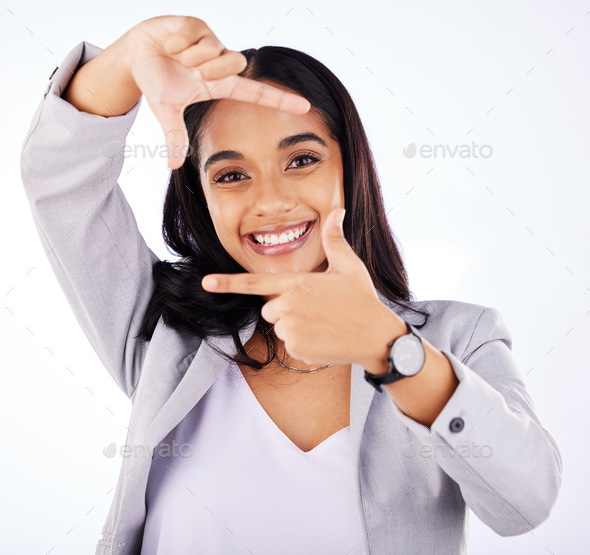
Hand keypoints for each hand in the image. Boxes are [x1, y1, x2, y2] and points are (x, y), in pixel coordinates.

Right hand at [121, 16, 310, 168]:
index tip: (305, 107)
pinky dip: (178, 41)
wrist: (136, 54)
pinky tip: (170, 42)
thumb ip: (174, 136)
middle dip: (210, 69)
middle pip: (237, 63)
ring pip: (216, 48)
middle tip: (190, 72)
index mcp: (221, 85)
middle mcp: (221, 62)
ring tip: (177, 57)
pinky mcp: (199, 24)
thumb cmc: (156, 83)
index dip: (281, 100)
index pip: (257, 94)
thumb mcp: (166, 111)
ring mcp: (212, 42)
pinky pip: (196, 33)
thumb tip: (172, 166)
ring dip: (191, 56)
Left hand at [201, 208, 402, 366]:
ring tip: (322, 324)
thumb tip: (338, 211)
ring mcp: (290, 327)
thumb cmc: (362, 299)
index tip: (206, 284)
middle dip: (286, 310)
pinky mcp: (295, 347)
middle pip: (269, 309)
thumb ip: (335, 240)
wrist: (376, 336)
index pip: (254, 283)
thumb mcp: (349, 266)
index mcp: (295, 282)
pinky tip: (323, 338)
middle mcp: (287, 304)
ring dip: (295, 327)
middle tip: (316, 310)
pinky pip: (289, 344)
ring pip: (279, 327)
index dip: (228, 283)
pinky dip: (303, 343)